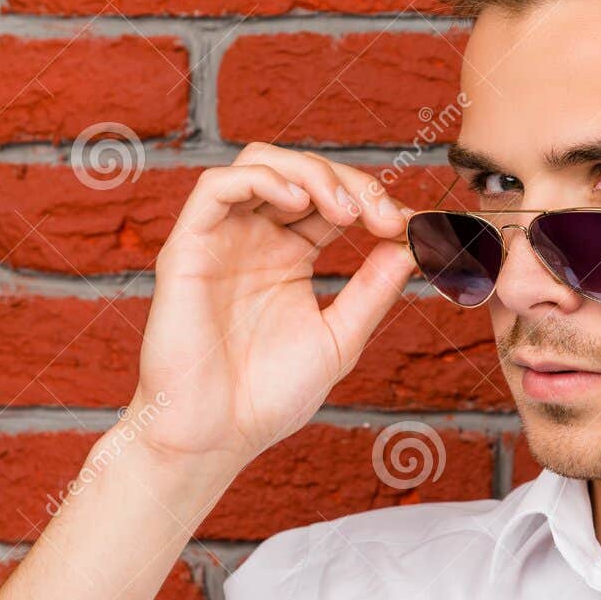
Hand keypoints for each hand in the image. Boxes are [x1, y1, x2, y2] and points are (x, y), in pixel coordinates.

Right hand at [126, 143, 415, 470]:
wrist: (215, 437)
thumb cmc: (269, 397)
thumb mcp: (340, 337)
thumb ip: (373, 289)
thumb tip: (413, 244)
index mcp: (288, 256)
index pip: (333, 201)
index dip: (374, 201)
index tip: (411, 228)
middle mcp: (254, 239)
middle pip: (302, 171)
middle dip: (352, 183)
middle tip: (384, 219)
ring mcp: (220, 239)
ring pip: (260, 162)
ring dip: (312, 172)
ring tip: (346, 211)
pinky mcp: (187, 247)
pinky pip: (216, 186)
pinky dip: (263, 178)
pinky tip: (299, 202)